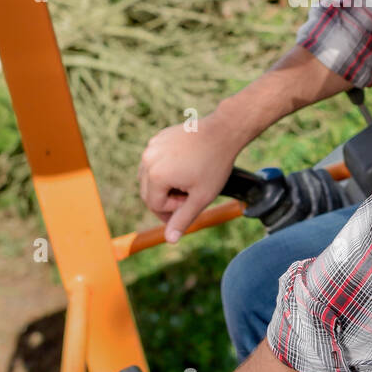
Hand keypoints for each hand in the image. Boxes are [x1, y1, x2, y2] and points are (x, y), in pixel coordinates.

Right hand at [138, 113, 238, 242]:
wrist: (223, 132)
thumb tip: (170, 239)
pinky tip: (185, 166)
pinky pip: (155, 160)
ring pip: (150, 176)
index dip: (173, 209)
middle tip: (188, 194)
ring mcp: (152, 147)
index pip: (155, 204)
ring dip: (165, 184)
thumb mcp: (201, 197)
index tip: (190, 202)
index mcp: (156, 176)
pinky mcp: (158, 138)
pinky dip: (165, 168)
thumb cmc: (214, 165)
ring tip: (187, 180)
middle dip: (167, 198)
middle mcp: (148, 160)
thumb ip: (183, 219)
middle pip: (148, 191)